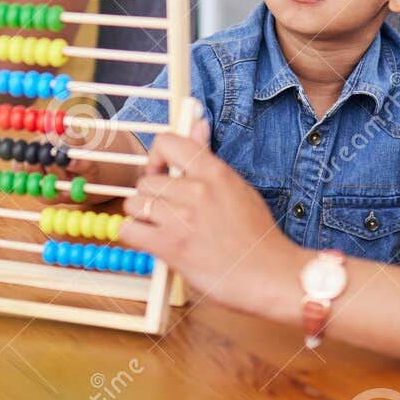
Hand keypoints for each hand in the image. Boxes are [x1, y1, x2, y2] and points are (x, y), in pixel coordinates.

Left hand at [118, 121, 306, 323]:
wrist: (269, 274)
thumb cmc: (257, 235)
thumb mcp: (237, 187)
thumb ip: (209, 159)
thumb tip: (198, 124)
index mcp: (215, 172)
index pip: (167, 142)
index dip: (156, 157)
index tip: (160, 171)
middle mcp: (197, 190)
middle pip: (146, 180)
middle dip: (151, 196)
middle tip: (166, 210)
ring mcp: (182, 219)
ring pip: (134, 204)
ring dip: (143, 217)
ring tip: (161, 229)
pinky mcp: (171, 247)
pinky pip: (130, 231)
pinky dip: (136, 237)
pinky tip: (153, 242)